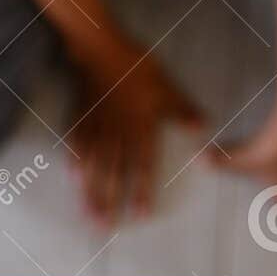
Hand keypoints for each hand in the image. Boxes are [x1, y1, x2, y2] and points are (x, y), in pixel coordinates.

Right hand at [66, 43, 201, 225]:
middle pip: (112, 173)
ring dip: (91, 190)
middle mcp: (116, 134)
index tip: (140, 215)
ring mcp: (96, 126)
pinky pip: (77, 144)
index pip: (142, 166)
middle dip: (109, 201)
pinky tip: (73, 177)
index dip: (142, 191)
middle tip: (103, 227)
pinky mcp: (82, 116)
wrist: (100, 48)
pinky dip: (75, 161)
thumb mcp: (165, 86)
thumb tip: (203, 128)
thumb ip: (181, 110)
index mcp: (139, 128)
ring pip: (93, 165)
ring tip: (88, 213)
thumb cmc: (136, 66)